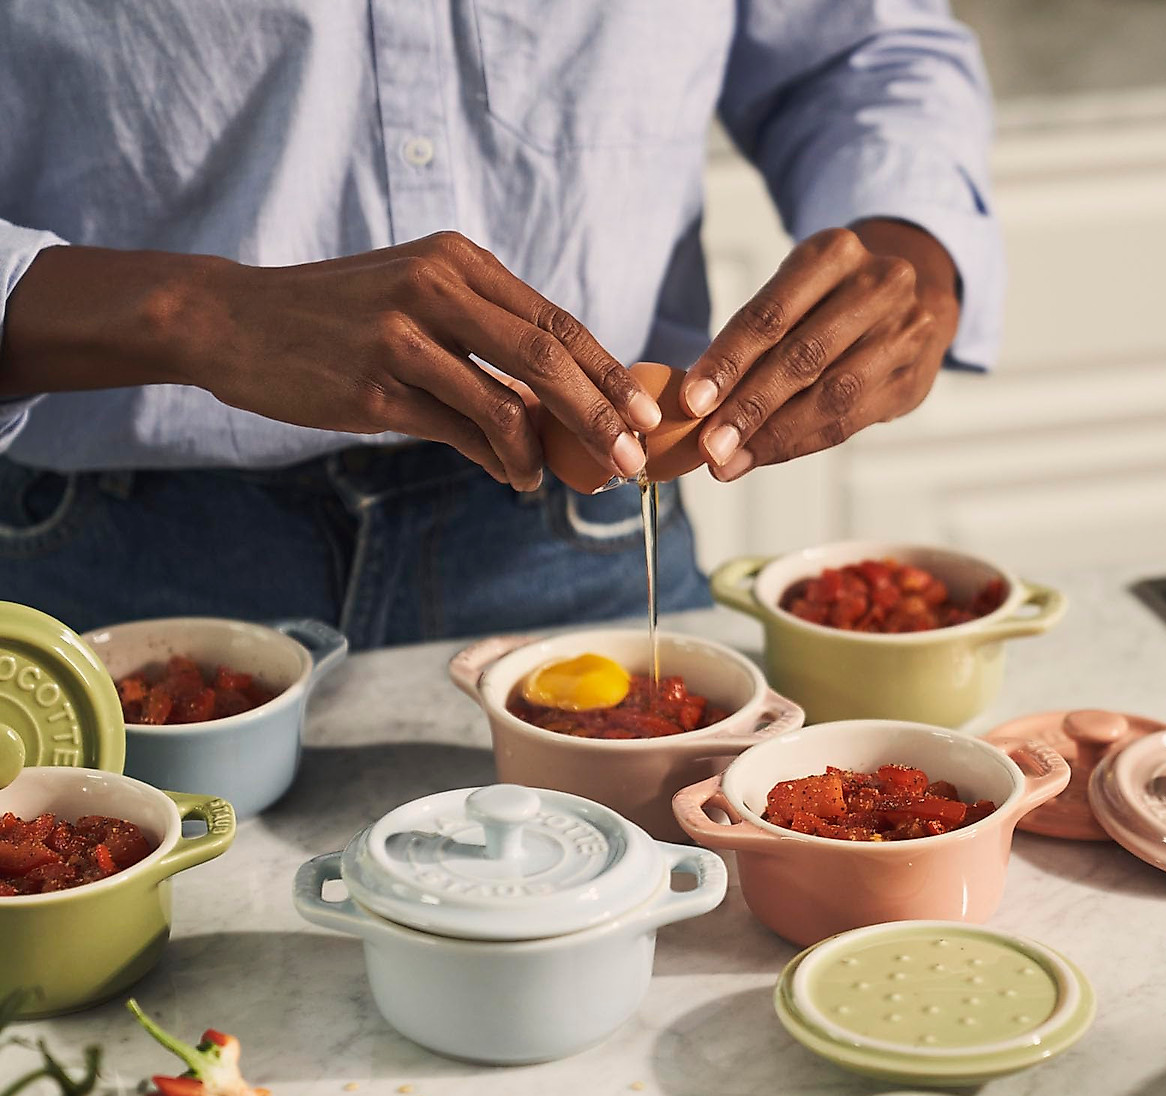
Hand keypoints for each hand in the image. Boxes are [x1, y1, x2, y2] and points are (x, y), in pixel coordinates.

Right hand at [192, 232, 657, 489]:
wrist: (235, 319)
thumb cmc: (335, 315)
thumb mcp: (413, 297)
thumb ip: (481, 337)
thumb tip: (550, 401)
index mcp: (457, 260)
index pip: (555, 320)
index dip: (608, 370)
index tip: (644, 411)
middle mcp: (436, 287)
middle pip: (547, 356)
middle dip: (601, 413)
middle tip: (632, 455)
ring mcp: (402, 337)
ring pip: (506, 401)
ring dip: (548, 450)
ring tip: (568, 479)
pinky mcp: (373, 389)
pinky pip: (459, 431)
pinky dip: (498, 459)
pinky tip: (515, 477)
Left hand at [681, 220, 960, 479]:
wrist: (918, 295)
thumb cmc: (834, 299)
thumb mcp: (796, 292)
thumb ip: (754, 339)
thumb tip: (698, 402)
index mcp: (834, 253)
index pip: (770, 315)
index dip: (728, 362)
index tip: (693, 402)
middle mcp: (878, 285)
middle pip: (802, 357)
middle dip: (748, 408)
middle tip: (710, 445)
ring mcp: (904, 332)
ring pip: (830, 396)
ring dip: (772, 435)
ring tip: (729, 460)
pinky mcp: (913, 378)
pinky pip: (849, 422)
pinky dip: (799, 443)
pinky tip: (764, 455)